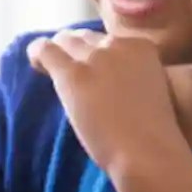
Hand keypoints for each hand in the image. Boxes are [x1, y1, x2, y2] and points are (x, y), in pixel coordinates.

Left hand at [26, 29, 184, 174]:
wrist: (149, 154)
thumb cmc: (155, 135)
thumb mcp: (151, 92)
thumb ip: (132, 78)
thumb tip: (108, 81)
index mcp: (141, 47)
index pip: (108, 39)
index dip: (96, 52)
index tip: (92, 66)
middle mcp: (117, 45)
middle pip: (86, 37)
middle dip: (76, 50)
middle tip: (69, 67)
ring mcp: (95, 58)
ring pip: (66, 40)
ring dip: (58, 51)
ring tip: (50, 65)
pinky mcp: (73, 74)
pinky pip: (46, 51)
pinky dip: (38, 54)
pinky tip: (35, 62)